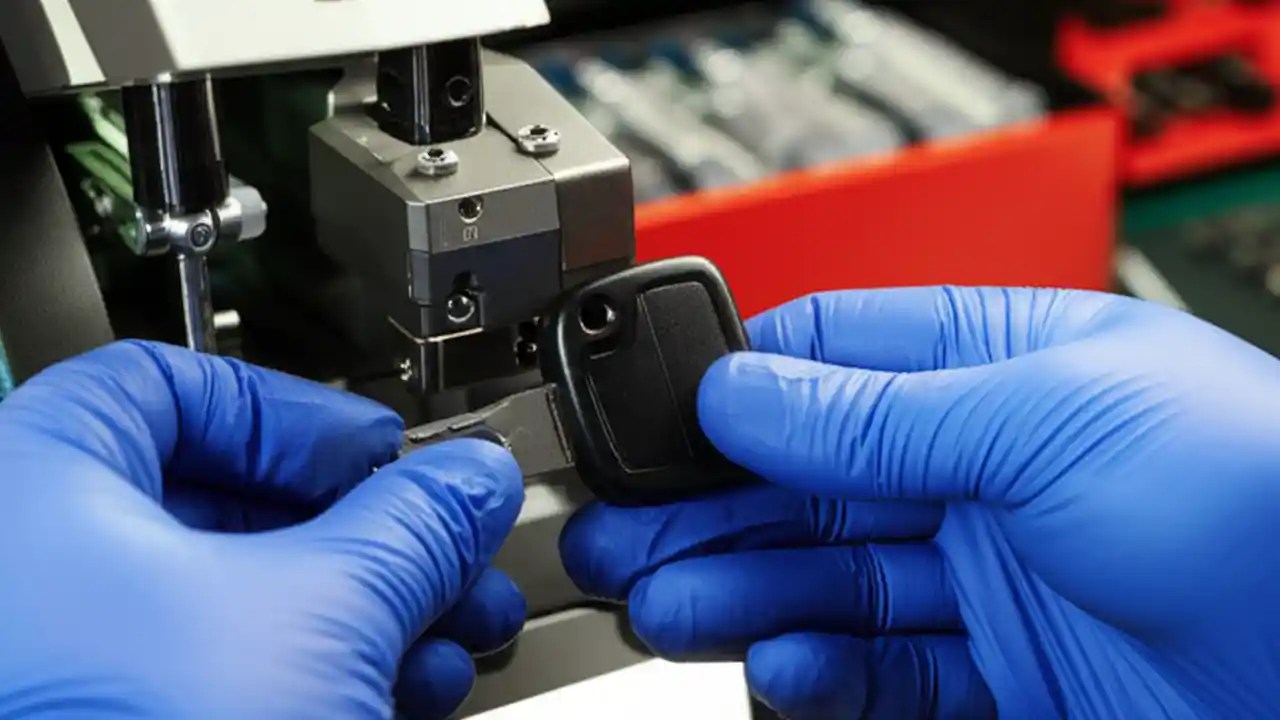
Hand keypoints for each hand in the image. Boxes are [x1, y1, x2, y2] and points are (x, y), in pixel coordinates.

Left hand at [0, 341, 524, 718]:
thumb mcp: (320, 616)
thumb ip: (409, 524)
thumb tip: (467, 480)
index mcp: (29, 493)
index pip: (172, 387)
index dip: (299, 412)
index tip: (384, 455)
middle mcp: (26, 575)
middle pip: (226, 504)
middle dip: (367, 532)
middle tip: (448, 549)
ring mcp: (61, 663)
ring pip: (236, 603)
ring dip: (364, 609)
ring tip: (451, 634)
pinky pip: (219, 675)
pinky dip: (316, 672)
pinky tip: (402, 690)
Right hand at [560, 287, 1279, 718]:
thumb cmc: (1257, 491)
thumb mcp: (1044, 418)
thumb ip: (877, 413)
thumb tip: (744, 389)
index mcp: (998, 370)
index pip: (829, 362)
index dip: (735, 391)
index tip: (657, 427)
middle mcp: (986, 469)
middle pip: (808, 484)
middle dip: (709, 509)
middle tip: (621, 535)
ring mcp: (991, 576)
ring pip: (828, 581)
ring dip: (740, 596)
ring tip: (668, 607)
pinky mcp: (1003, 674)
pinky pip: (882, 668)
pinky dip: (819, 671)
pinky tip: (781, 665)